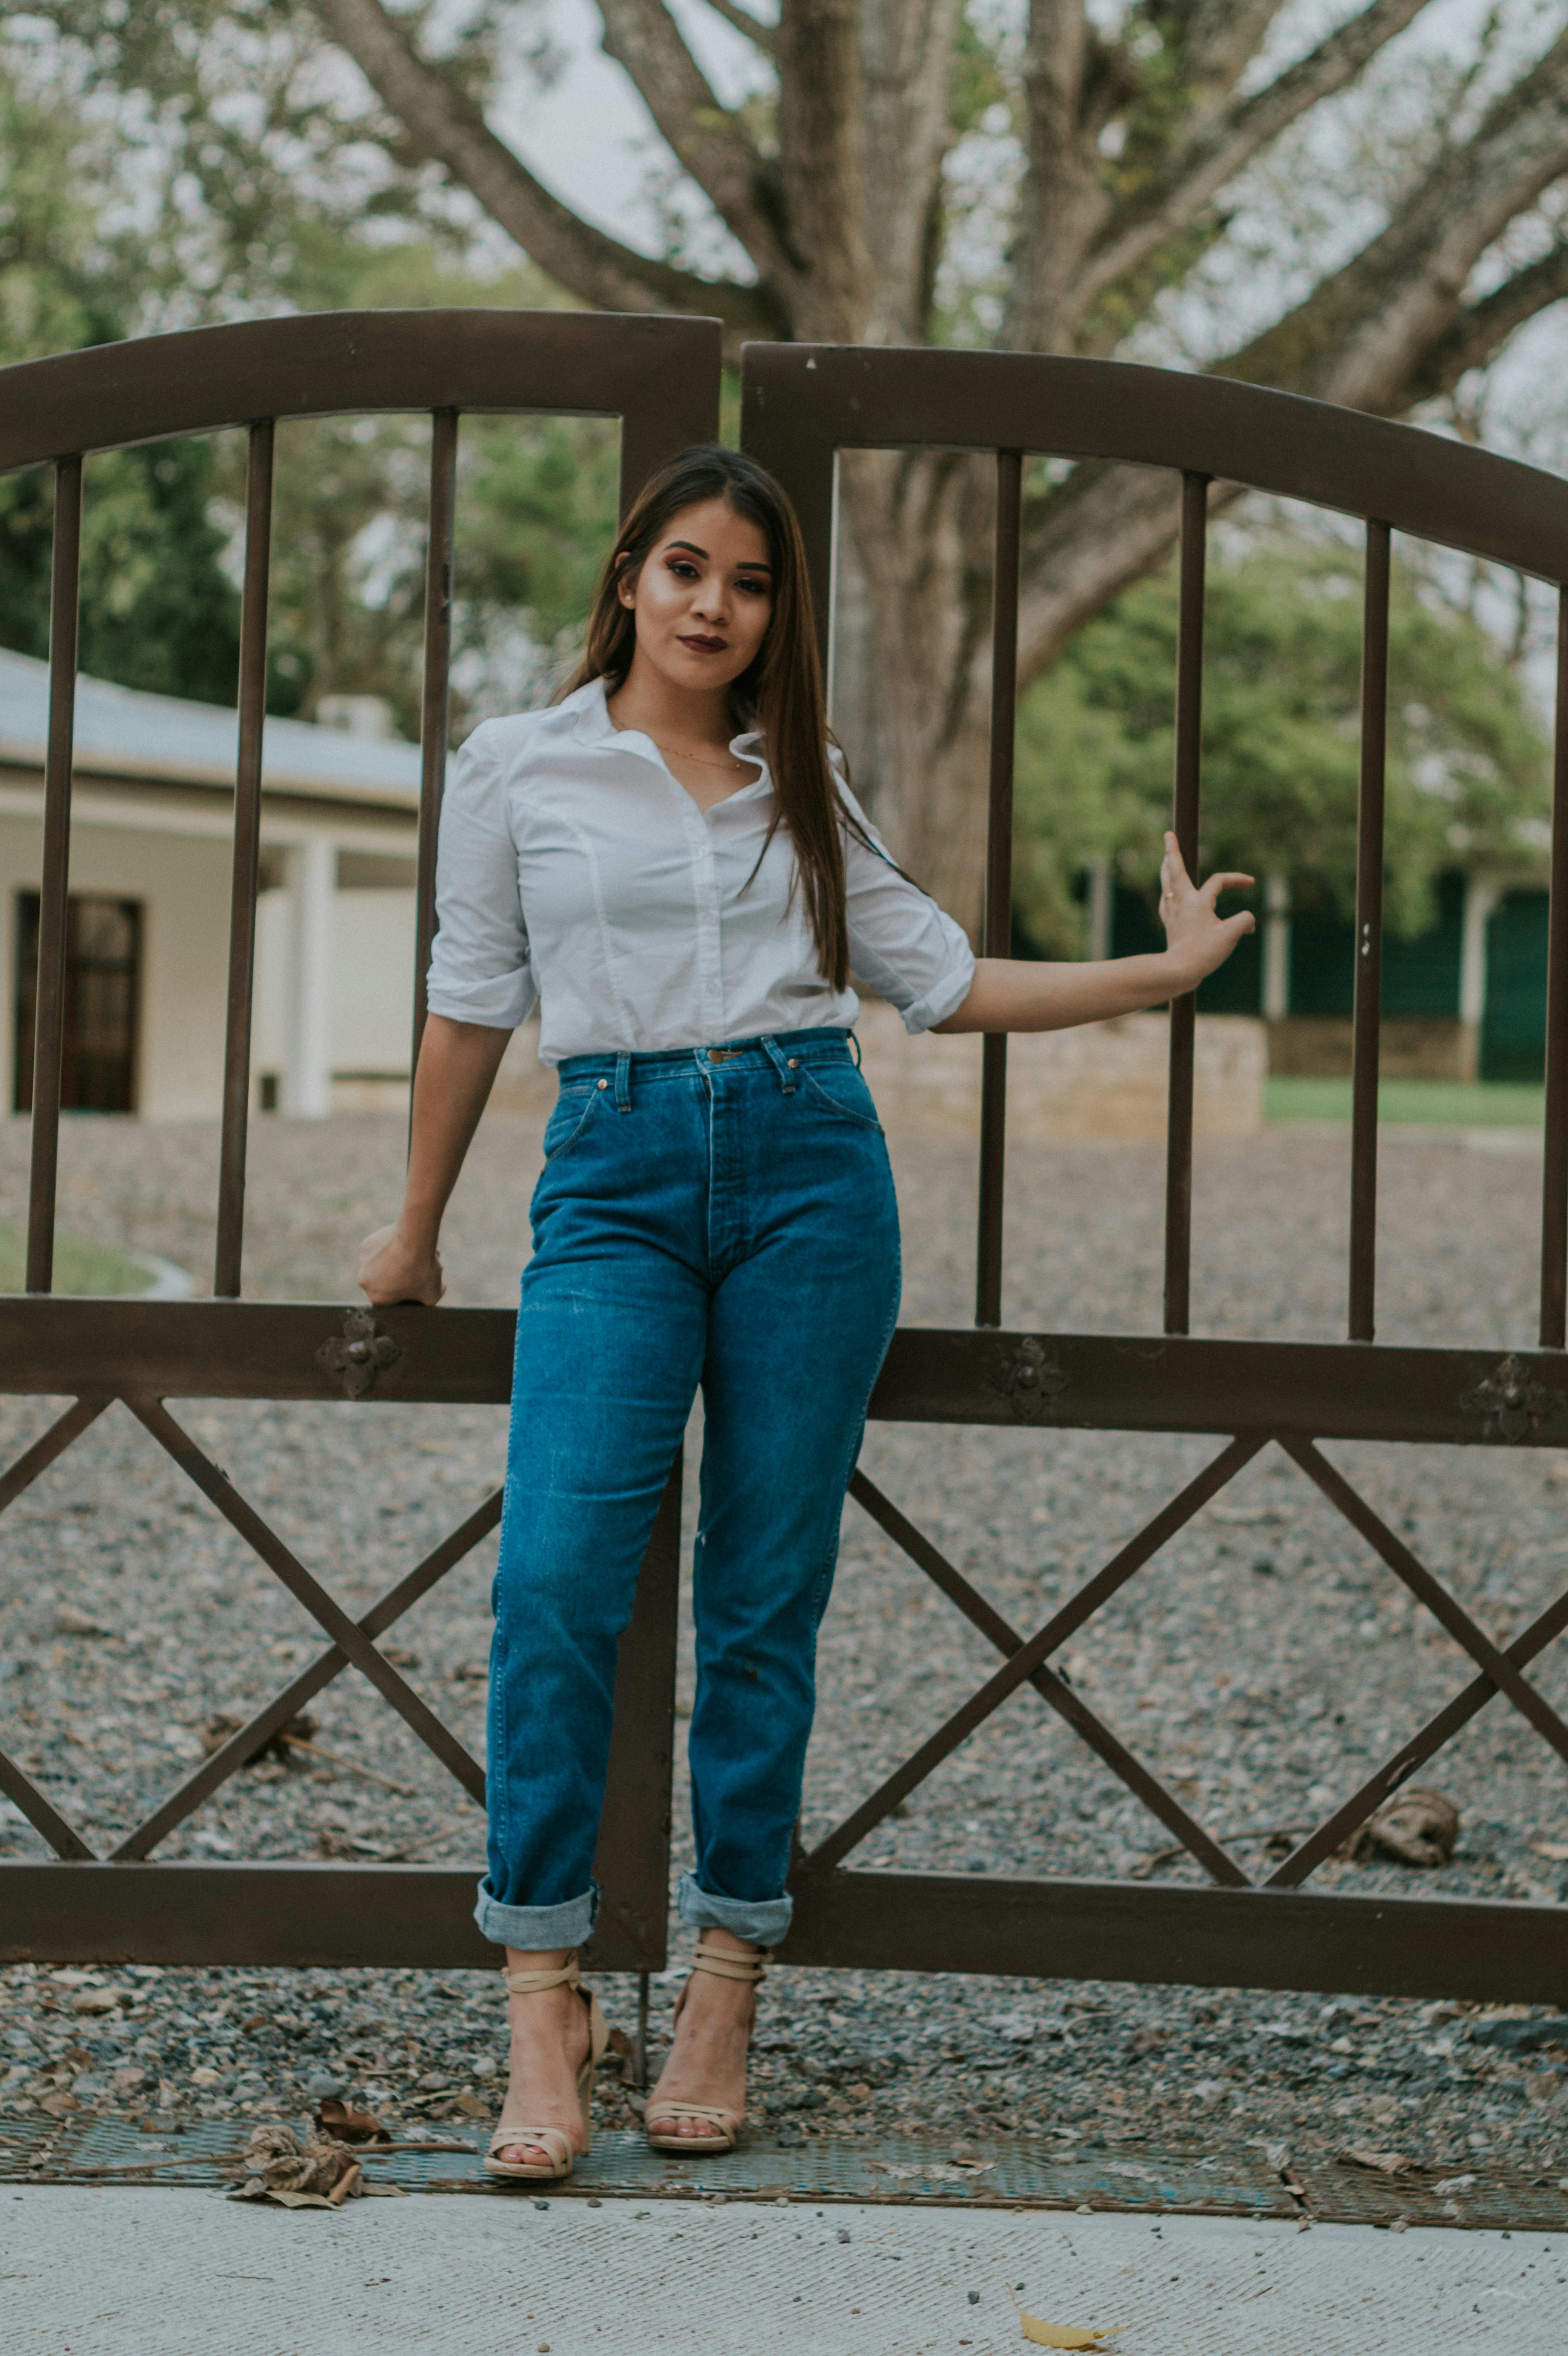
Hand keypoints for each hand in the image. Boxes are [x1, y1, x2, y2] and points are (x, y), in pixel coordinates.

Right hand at [358, 1220, 443, 1306]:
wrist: (413, 1240)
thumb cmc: (422, 1270)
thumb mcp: (433, 1294)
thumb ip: (428, 1300)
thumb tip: (431, 1293)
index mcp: (376, 1298)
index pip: (392, 1298)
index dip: (408, 1291)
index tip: (419, 1282)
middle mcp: (364, 1282)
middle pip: (387, 1280)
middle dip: (404, 1274)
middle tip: (419, 1266)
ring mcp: (363, 1262)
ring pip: (383, 1263)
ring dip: (400, 1259)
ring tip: (418, 1252)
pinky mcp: (365, 1245)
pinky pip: (380, 1249)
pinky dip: (393, 1245)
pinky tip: (407, 1241)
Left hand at [1158, 833, 1254, 989]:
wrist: (1178, 970)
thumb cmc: (1204, 953)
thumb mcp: (1231, 935)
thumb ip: (1244, 921)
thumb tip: (1248, 922)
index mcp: (1197, 902)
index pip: (1218, 882)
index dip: (1235, 879)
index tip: (1250, 882)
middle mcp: (1181, 903)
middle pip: (1174, 870)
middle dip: (1172, 851)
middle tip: (1167, 834)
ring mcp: (1172, 913)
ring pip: (1167, 883)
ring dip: (1167, 868)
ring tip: (1165, 859)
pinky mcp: (1169, 925)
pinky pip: (1166, 900)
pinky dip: (1168, 891)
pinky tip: (1168, 893)